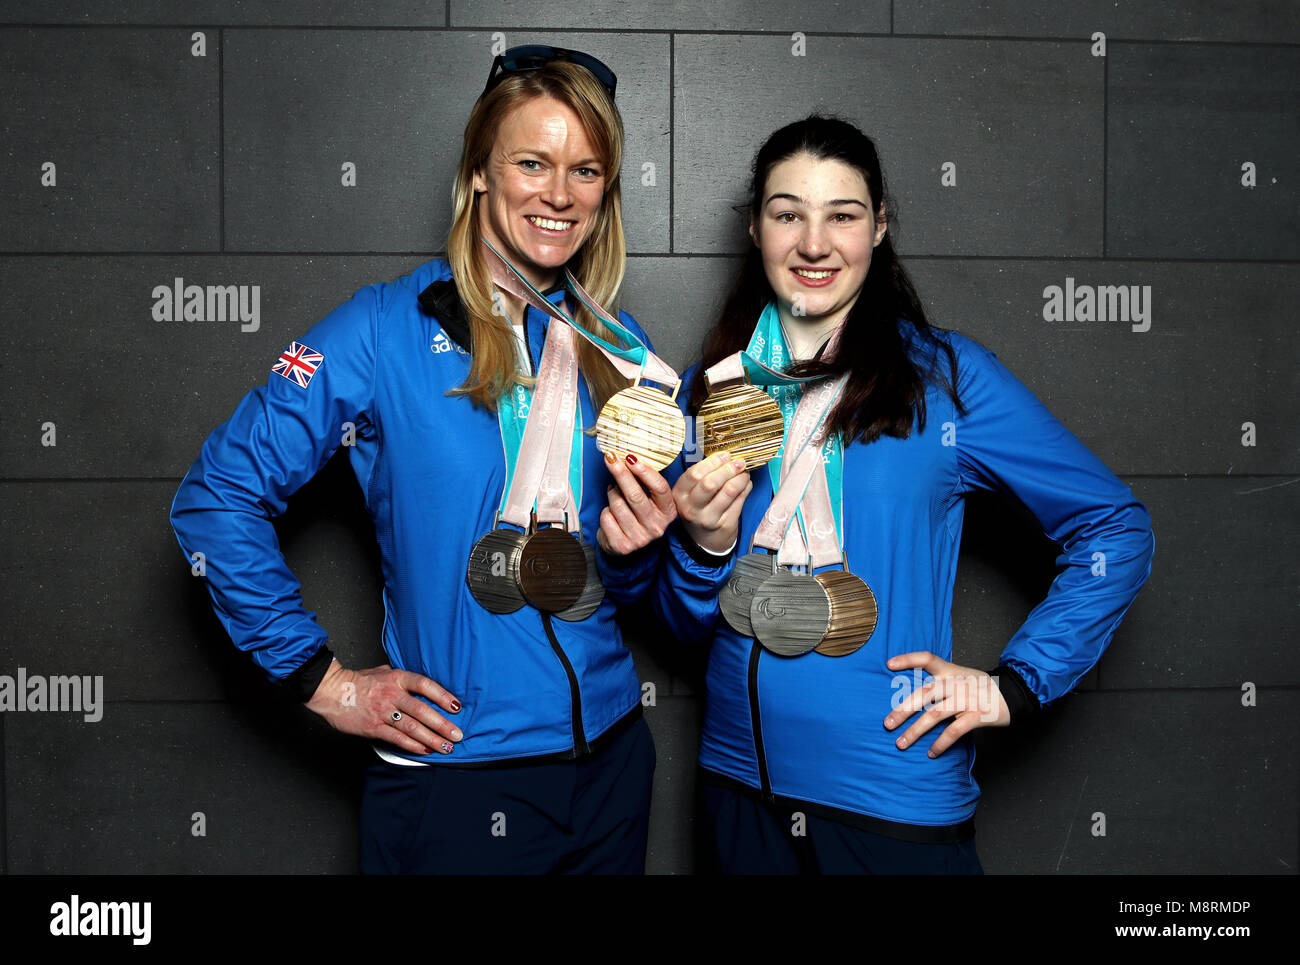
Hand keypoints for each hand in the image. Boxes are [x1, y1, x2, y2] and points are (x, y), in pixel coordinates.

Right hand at [306, 660, 463, 754]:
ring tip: (446, 747)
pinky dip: (413, 745)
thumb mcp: (381, 671)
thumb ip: (400, 678)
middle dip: (443, 725)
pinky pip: (397, 738)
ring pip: (412, 727)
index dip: (443, 696)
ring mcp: (383, 712)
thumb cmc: (357, 681)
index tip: (456, 706)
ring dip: (432, 739)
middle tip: (457, 735)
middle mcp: (392, 694)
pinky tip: (425, 750)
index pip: (425, 685)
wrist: (331, 691)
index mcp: (396, 678)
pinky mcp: (373, 727)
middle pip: (423, 710)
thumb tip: (416, 683)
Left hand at [597, 451, 676, 555]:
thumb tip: (629, 458)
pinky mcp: (623, 546)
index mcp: (668, 512)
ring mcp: (640, 538)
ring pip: (618, 505)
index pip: (660, 488)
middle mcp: (657, 526)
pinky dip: (605, 511)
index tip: (631, 457)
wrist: (624, 543)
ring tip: (614, 493)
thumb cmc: (636, 514)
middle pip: (636, 495)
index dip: (645, 471)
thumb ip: (644, 482)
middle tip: (610, 458)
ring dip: (612, 494)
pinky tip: (611, 513)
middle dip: (621, 474)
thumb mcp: (648, 499)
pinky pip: (607, 518)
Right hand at [672, 451, 752, 554]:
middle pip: (710, 483)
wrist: (703, 541)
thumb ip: (704, 476)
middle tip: (739, 462)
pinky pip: (739, 501)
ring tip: (744, 473)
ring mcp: (707, 518)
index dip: (712, 462)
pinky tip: (746, 484)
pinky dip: (746, 489)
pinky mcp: (724, 525)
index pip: (694, 474)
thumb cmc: (699, 510)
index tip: (725, 455)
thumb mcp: (692, 494)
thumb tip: (727, 458)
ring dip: (740, 478)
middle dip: (728, 469)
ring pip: (728, 491)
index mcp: (680, 495)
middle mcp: (690, 508)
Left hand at [882, 652, 1009, 756]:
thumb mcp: (960, 675)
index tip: (889, 664)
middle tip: (887, 724)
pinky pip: (954, 732)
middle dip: (903, 709)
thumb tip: (912, 697)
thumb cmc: (980, 686)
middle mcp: (956, 683)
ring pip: (935, 715)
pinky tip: (930, 753)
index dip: (908, 659)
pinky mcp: (977, 716)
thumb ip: (940, 681)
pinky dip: (940, 744)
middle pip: (925, 693)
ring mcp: (966, 699)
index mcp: (950, 670)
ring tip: (901, 743)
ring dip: (915, 731)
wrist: (1013, 694)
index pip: (927, 658)